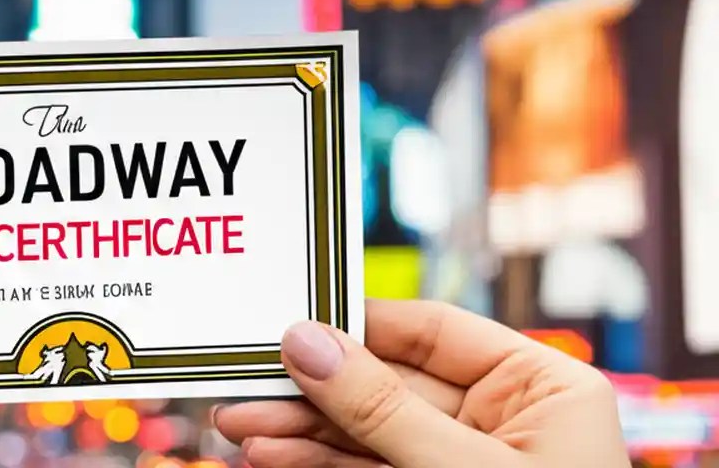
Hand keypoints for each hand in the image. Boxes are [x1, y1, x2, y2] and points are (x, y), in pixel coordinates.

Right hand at [213, 300, 629, 467]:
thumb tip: (308, 342)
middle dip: (311, 391)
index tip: (290, 327)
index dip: (357, 326)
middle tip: (245, 388)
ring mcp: (465, 464)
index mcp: (541, 389)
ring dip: (299, 431)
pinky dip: (316, 464)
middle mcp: (503, 420)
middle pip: (386, 383)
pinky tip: (272, 456)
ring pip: (366, 432)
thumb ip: (383, 409)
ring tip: (239, 429)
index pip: (433, 332)